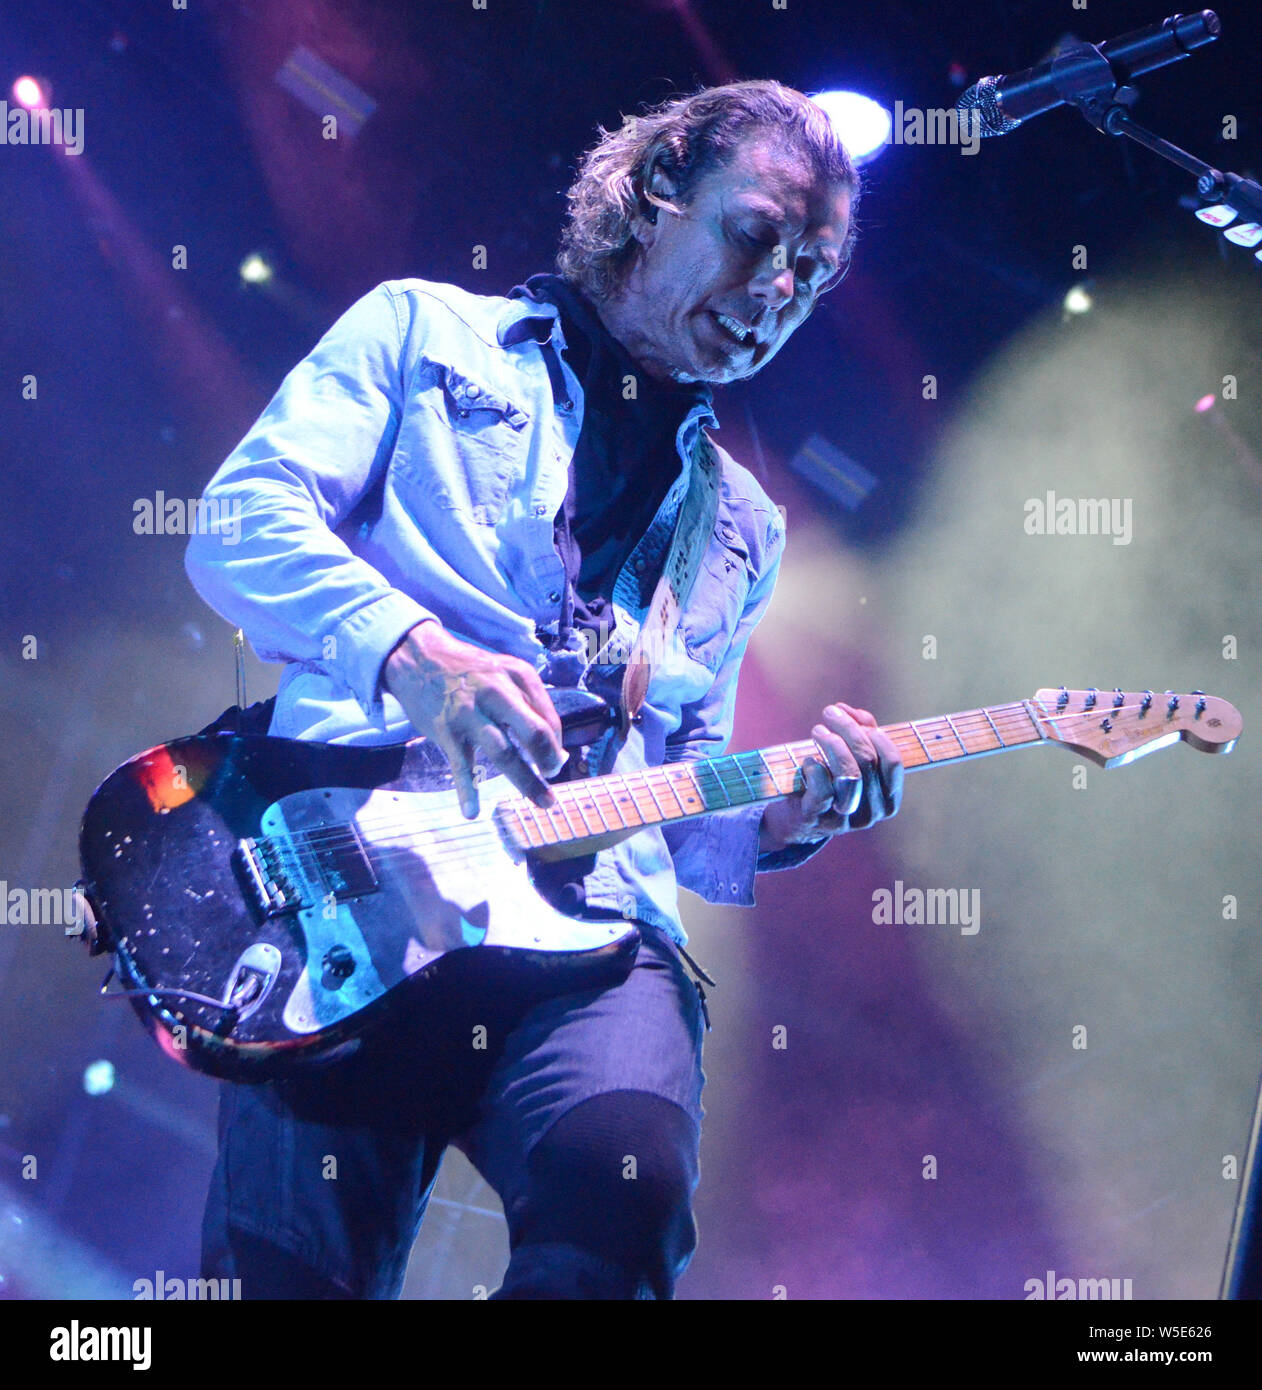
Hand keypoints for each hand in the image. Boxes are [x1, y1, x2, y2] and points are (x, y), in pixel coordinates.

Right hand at [383, 621, 565, 818]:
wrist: (419, 657)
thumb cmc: (470, 671)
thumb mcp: (505, 671)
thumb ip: (530, 702)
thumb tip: (555, 746)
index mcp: (517, 676)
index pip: (548, 717)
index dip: (557, 743)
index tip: (556, 760)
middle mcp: (497, 693)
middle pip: (533, 732)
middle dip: (550, 760)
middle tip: (554, 777)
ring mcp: (470, 713)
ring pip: (504, 753)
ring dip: (527, 781)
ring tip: (543, 801)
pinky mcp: (446, 730)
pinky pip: (460, 766)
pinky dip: (467, 791)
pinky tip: (472, 812)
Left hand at [758, 701, 903, 852]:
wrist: (798, 818)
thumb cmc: (829, 781)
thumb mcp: (851, 758)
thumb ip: (860, 733)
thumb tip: (853, 712)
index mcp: (888, 800)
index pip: (893, 762)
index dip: (875, 735)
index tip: (855, 719)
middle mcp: (871, 813)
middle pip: (867, 761)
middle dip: (848, 729)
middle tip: (830, 713)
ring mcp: (845, 819)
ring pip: (849, 774)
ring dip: (833, 744)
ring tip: (818, 730)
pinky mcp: (817, 818)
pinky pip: (823, 790)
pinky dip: (816, 768)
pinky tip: (808, 760)